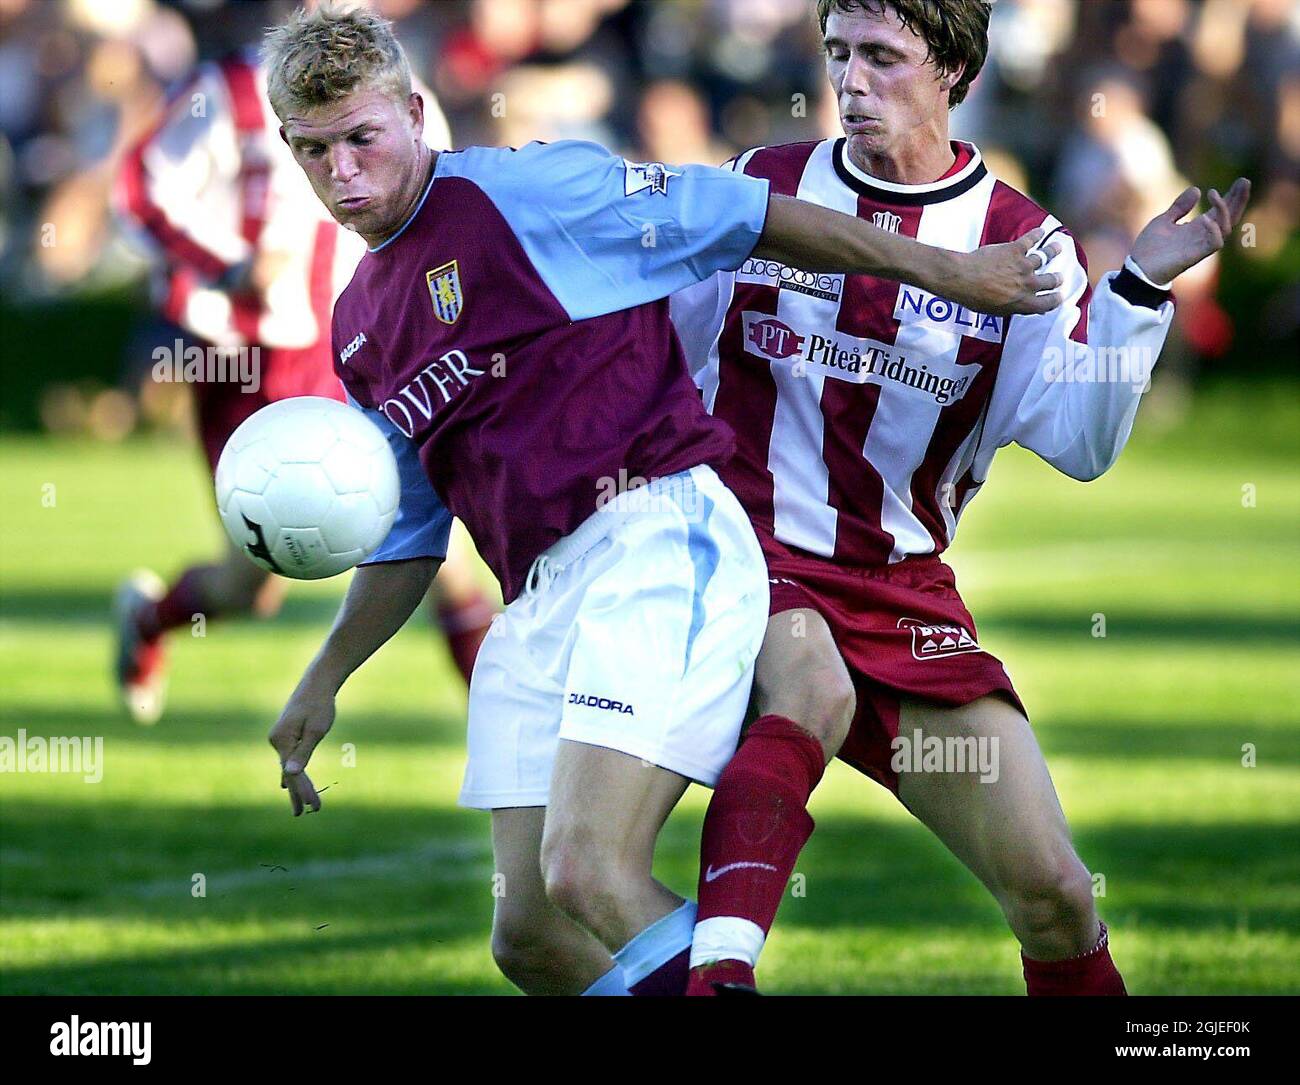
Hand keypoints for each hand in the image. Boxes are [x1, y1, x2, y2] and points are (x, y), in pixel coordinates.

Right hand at [268, 678, 335, 815]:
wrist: (317, 683)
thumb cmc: (320, 704)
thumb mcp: (316, 730)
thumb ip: (303, 753)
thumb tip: (290, 775)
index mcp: (282, 740)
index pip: (293, 773)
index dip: (303, 791)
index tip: (314, 807)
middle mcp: (276, 741)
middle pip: (289, 773)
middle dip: (299, 793)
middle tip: (307, 813)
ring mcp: (279, 738)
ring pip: (289, 767)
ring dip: (296, 786)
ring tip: (299, 807)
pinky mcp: (285, 735)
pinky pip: (288, 759)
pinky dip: (292, 773)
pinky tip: (286, 785)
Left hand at [953, 228, 1063, 316]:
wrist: (964, 278)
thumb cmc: (975, 298)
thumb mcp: (996, 311)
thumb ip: (1014, 308)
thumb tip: (1025, 307)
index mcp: (1024, 302)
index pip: (1048, 303)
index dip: (1056, 300)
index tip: (1059, 296)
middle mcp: (1028, 284)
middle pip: (1051, 280)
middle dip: (1057, 279)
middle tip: (1059, 277)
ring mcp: (1024, 265)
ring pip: (1046, 256)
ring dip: (1053, 251)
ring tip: (1058, 248)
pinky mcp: (1016, 250)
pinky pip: (1031, 239)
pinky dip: (1037, 234)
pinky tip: (1041, 231)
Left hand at [1129, 178, 1250, 285]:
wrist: (1138, 269)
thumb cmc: (1150, 248)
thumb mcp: (1164, 221)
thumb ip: (1180, 207)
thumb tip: (1197, 189)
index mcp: (1197, 227)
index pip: (1221, 210)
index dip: (1232, 196)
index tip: (1241, 180)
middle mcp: (1203, 235)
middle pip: (1230, 217)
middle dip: (1239, 199)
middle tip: (1244, 181)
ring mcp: (1201, 246)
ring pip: (1226, 228)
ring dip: (1224, 210)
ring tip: (1214, 194)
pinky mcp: (1195, 256)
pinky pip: (1215, 243)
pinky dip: (1214, 230)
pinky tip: (1206, 217)